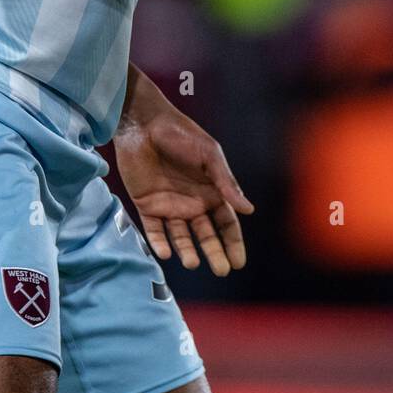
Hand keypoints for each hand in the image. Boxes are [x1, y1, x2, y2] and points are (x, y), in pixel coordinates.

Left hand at [114, 73, 253, 276]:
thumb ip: (226, 182)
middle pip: (207, 235)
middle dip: (215, 253)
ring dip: (187, 251)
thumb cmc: (181, 134)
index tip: (238, 262)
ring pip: (181, 237)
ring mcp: (169, 206)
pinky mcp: (146, 205)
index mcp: (212, 191)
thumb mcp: (209, 155)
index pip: (227, 223)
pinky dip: (159, 243)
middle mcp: (193, 203)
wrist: (143, 123)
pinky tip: (166, 252)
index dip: (233, 243)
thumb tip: (249, 209)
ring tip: (191, 261)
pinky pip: (154, 230)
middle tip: (221, 270)